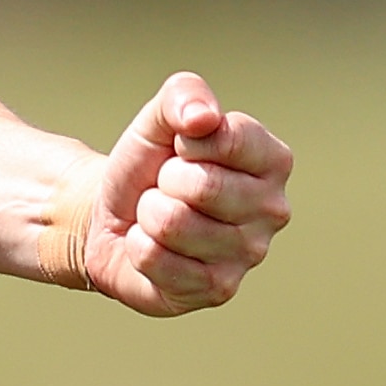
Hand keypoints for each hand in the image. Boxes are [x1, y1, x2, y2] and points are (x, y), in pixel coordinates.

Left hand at [75, 72, 290, 315]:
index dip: (184, 140)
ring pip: (173, 223)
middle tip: (165, 188)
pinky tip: (152, 245)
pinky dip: (138, 247)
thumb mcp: (159, 119)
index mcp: (272, 161)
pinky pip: (155, 258)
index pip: (227, 138)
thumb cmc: (149, 165)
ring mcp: (249, 254)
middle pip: (200, 186)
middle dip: (163, 182)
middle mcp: (274, 210)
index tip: (181, 149)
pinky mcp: (217, 289)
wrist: (112, 216)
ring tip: (158, 215)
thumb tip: (202, 118)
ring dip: (147, 215)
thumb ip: (183, 96)